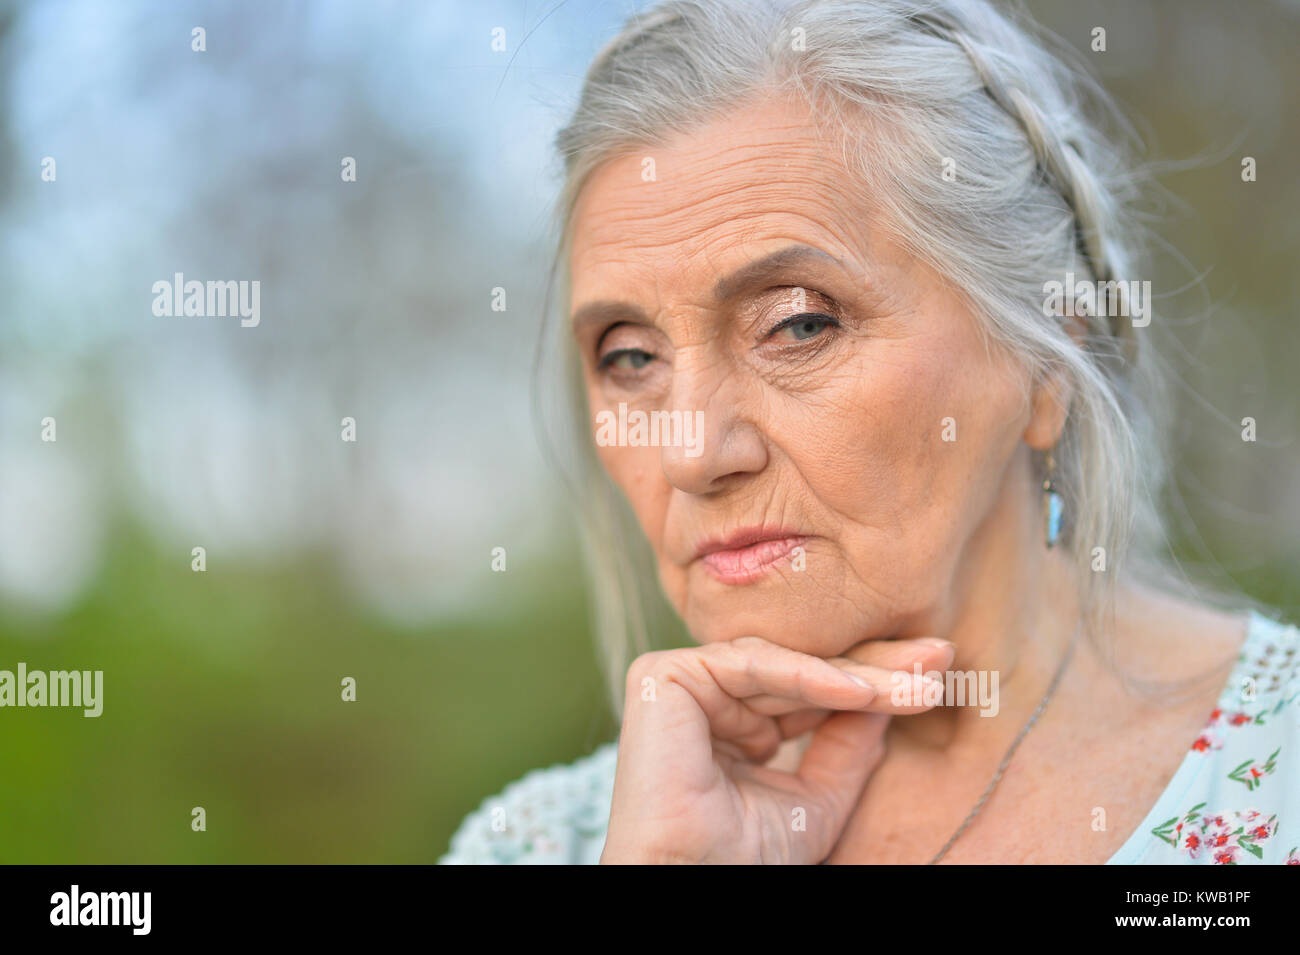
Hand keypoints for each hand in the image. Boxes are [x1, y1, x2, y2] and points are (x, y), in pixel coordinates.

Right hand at [599, 634, 954, 863]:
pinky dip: (808, 676)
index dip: (872, 683)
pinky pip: (750, 664)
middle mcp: (705, 696)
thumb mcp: (818, 797)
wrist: (694, 882)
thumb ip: (849, 743)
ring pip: (785, 663)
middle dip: (876, 668)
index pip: (809, 688)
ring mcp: (681, 683)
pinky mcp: (662, 677)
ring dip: (858, 676)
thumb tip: (897, 690)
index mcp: (733, 721)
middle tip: (938, 659)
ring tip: (916, 685)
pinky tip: (862, 692)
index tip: (934, 678)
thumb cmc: (745, 857)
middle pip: (801, 669)